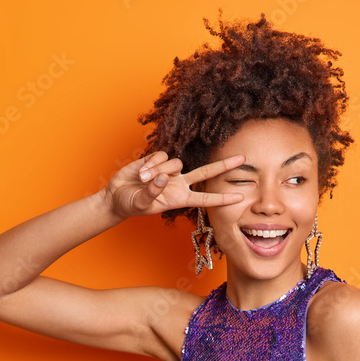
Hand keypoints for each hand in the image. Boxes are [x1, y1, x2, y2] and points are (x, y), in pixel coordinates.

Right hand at [103, 150, 245, 219]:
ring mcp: (170, 171)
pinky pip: (162, 156)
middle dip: (224, 165)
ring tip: (143, 180)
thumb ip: (153, 193)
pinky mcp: (158, 160)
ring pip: (176, 163)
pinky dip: (151, 163)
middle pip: (206, 173)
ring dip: (158, 170)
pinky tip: (141, 172)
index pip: (206, 199)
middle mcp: (179, 184)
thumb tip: (164, 178)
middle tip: (243, 158)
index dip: (223, 198)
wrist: (117, 195)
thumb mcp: (141, 204)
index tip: (240, 198)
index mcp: (180, 199)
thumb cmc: (131, 204)